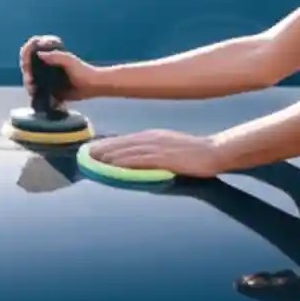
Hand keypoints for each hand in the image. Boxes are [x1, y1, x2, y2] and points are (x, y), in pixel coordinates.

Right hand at [19, 35, 101, 103]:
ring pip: (31, 80)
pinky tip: (36, 95)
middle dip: (27, 73)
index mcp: (49, 54)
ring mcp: (47, 77)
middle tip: (30, 80)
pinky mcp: (49, 89)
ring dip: (29, 84)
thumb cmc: (83, 70)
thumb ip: (56, 56)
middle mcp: (46, 64)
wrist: (92, 86)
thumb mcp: (69, 61)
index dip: (26, 54)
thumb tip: (39, 54)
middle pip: (28, 66)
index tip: (27, 62)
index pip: (31, 50)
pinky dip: (35, 94)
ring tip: (33, 90)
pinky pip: (38, 91)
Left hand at [86, 130, 225, 177]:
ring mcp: (157, 147)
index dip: (107, 144)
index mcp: (154, 135)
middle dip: (102, 149)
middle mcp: (152, 138)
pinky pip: (139, 160)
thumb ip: (154, 153)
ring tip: (92, 160)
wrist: (214, 152)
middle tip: (85, 154)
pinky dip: (123, 162)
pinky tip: (112, 165)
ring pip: (127, 150)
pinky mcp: (163, 157)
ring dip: (108, 155)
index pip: (125, 140)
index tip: (92, 149)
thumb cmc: (195, 153)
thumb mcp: (171, 147)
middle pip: (122, 143)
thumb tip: (138, 163)